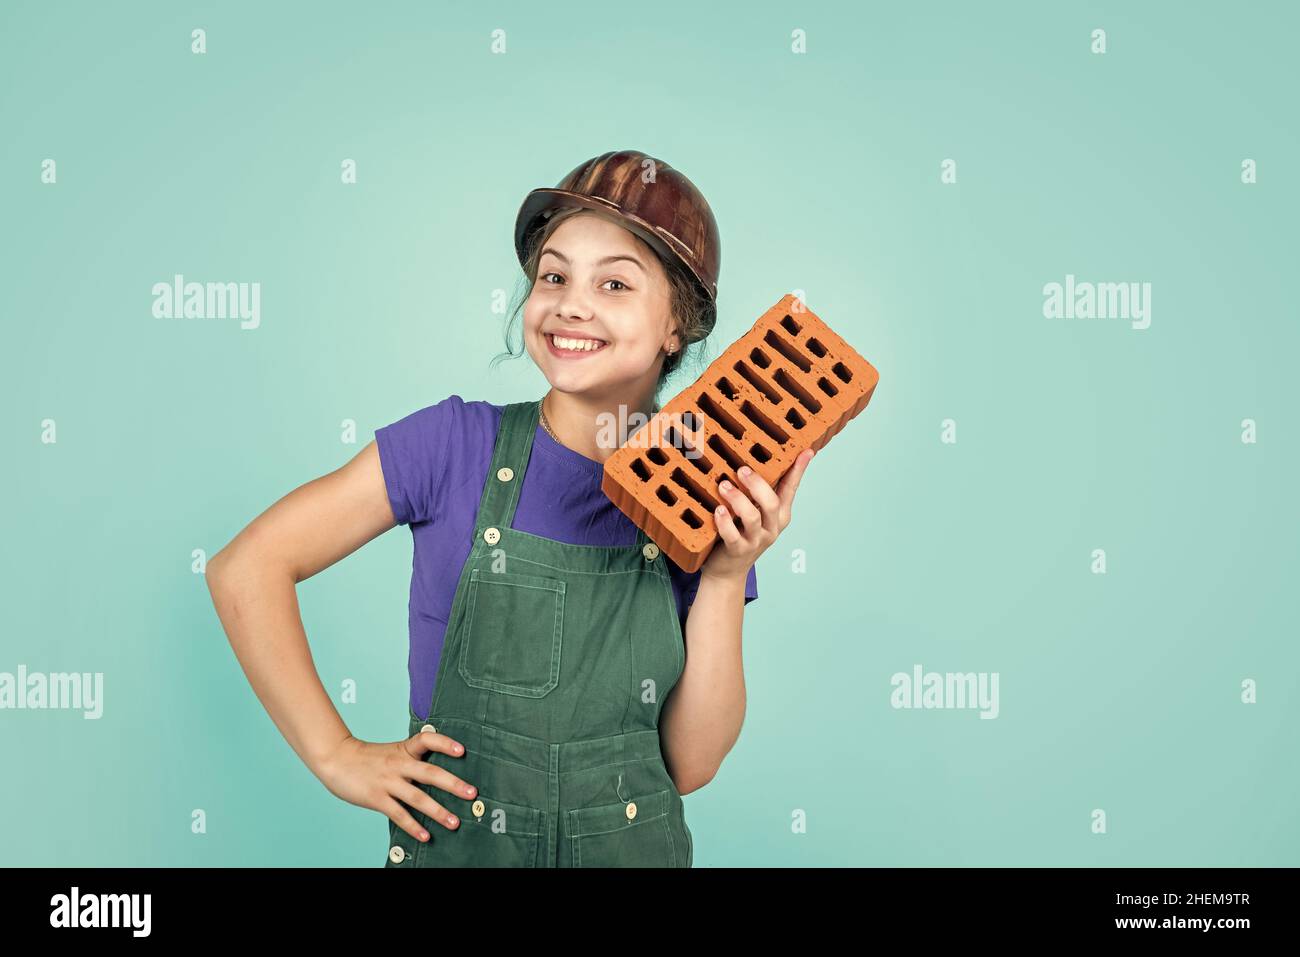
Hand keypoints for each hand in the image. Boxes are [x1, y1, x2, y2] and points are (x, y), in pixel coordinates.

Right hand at [315, 729, 478, 843]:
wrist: (336, 758)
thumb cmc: (367, 757)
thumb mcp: (392, 751)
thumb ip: (411, 760)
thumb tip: (437, 773)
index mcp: (404, 749)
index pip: (427, 740)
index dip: (445, 744)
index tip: (462, 751)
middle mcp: (398, 763)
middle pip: (430, 773)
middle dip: (453, 784)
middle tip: (472, 793)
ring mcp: (387, 781)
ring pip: (417, 797)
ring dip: (438, 811)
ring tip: (454, 822)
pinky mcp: (376, 798)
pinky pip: (398, 814)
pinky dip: (413, 826)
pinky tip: (425, 835)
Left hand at [700, 447, 814, 581]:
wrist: (727, 571)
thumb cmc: (739, 533)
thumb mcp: (753, 512)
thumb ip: (755, 492)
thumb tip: (748, 458)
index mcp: (779, 514)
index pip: (791, 488)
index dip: (798, 470)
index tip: (806, 451)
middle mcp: (771, 527)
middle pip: (772, 503)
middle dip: (757, 484)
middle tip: (741, 470)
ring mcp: (756, 540)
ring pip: (752, 518)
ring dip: (738, 500)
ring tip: (723, 486)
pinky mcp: (738, 551)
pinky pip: (733, 536)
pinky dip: (725, 522)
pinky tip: (718, 511)